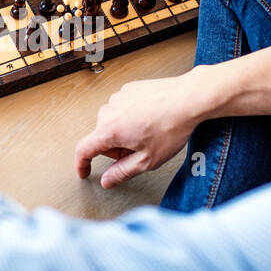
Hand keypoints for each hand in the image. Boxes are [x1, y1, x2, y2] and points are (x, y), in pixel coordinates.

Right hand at [74, 70, 213, 188]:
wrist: (189, 98)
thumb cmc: (172, 126)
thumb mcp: (147, 160)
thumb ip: (122, 172)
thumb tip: (108, 180)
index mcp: (109, 131)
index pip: (84, 150)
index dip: (82, 164)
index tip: (84, 171)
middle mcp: (108, 111)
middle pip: (102, 138)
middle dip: (117, 148)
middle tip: (139, 151)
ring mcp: (118, 98)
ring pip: (113, 123)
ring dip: (125, 133)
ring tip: (149, 133)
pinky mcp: (128, 89)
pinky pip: (123, 109)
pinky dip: (131, 118)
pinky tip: (151, 119)